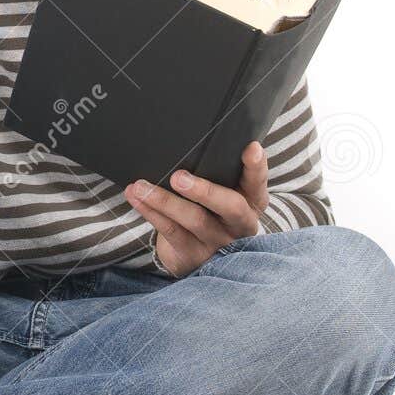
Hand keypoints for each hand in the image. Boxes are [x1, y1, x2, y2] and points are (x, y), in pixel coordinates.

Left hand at [124, 140, 267, 278]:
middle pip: (230, 207)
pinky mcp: (193, 254)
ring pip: (194, 220)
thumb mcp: (223, 191)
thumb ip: (218, 172)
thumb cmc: (211, 209)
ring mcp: (218, 242)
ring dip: (164, 201)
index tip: (251, 148)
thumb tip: (191, 139)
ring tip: (142, 186)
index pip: (258, 182)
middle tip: (179, 177)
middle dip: (205, 191)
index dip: (256, 166)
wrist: (199, 253)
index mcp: (252, 202)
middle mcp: (240, 224)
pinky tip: (136, 197)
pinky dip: (150, 211)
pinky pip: (171, 231)